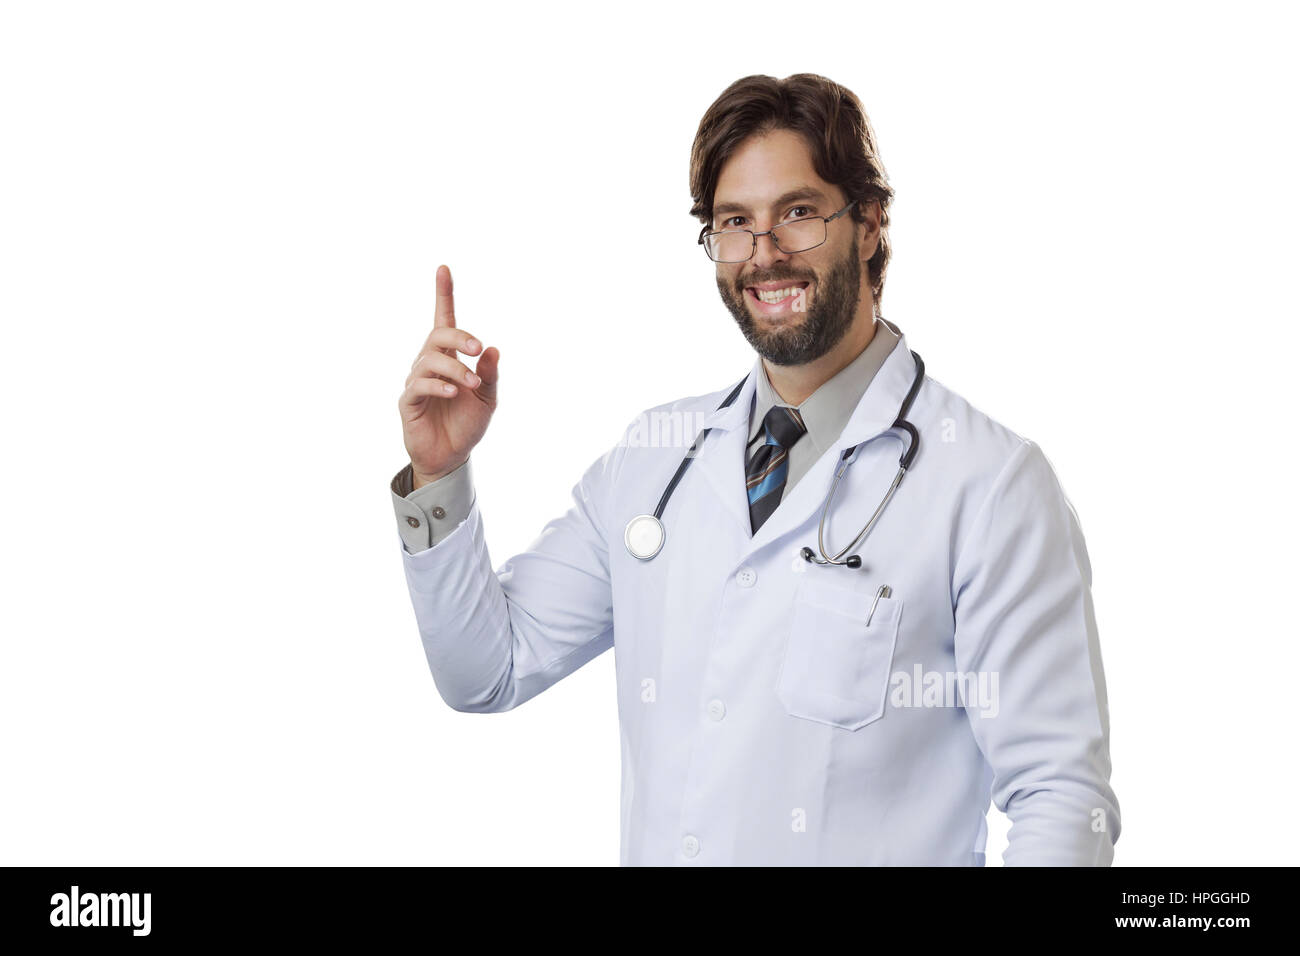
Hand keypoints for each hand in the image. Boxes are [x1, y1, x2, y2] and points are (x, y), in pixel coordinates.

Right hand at [398, 264, 499, 487]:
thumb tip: (493, 349)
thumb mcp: (488, 400)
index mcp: (449, 358)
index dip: (444, 295)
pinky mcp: (409, 401)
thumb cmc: (466, 425)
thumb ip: (490, 375)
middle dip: (459, 337)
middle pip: (437, 335)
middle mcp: (430, 364)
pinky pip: (420, 385)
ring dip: (455, 368)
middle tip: (478, 350)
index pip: (443, 320)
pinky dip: (438, 386)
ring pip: (430, 359)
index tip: (444, 269)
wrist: (452, 457)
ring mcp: (417, 381)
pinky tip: (453, 392)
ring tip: (471, 385)